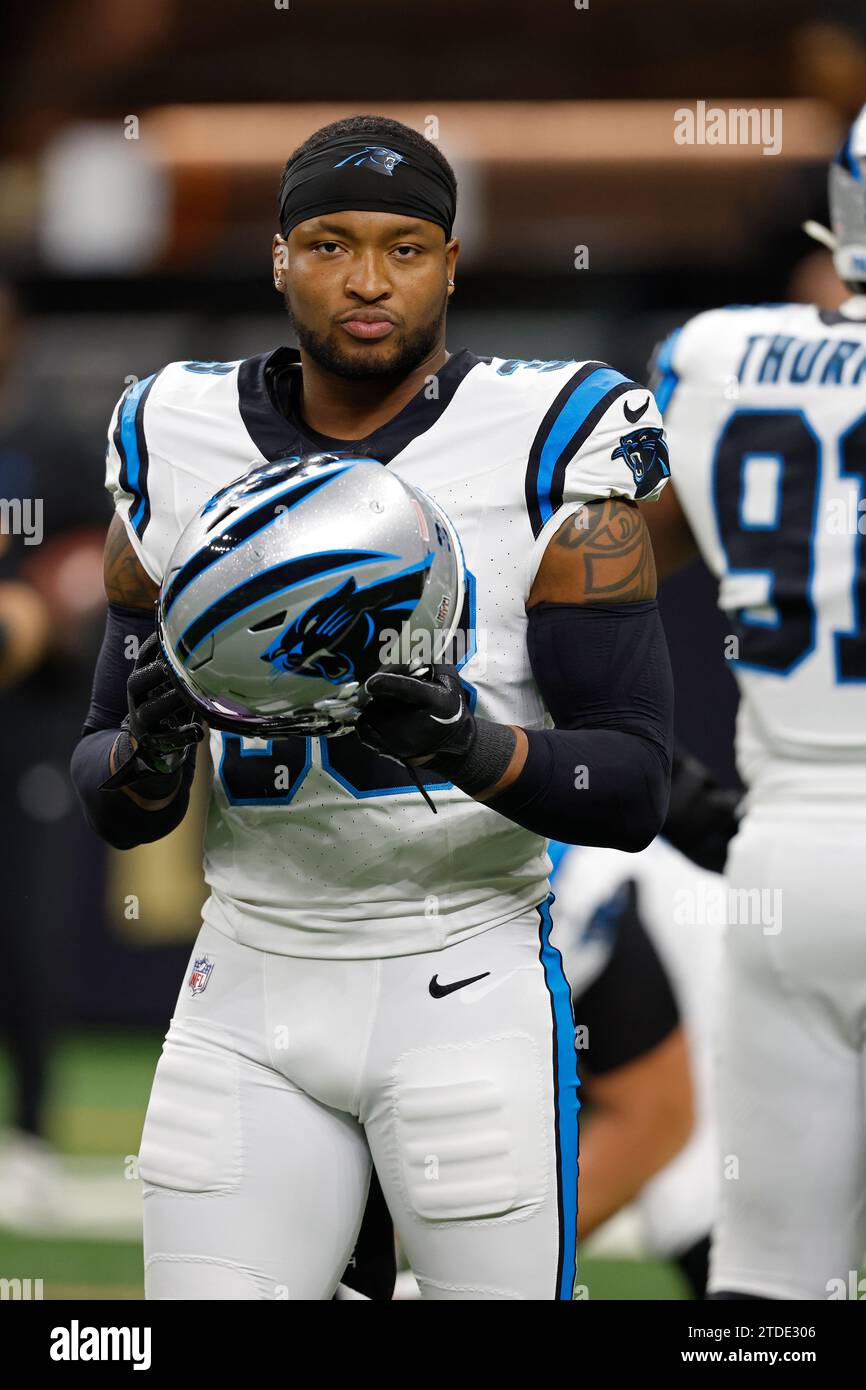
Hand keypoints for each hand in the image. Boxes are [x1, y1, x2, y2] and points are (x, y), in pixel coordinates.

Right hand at [102, 631, 204, 792]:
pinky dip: (183, 735)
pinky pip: (166, 739)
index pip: (141, 660)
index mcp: (141, 683)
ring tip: (187, 694)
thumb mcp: (172, 686)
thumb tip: (207, 636)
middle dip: (153, 672)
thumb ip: (182, 667)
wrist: (154, 749)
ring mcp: (142, 723)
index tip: (167, 634)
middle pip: (136, 682)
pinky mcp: (154, 743)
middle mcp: (136, 701)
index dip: (151, 646)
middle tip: (170, 664)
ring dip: (169, 700)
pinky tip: (199, 731)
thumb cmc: (170, 708)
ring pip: (150, 709)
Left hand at [356, 663, 475, 764]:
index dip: (387, 684)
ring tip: (388, 703)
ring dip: (374, 703)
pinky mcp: (388, 748)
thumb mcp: (450, 682)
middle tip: (390, 688)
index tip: (372, 681)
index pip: (406, 689)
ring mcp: (399, 738)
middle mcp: (414, 722)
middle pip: (383, 698)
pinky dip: (366, 718)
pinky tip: (377, 714)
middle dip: (381, 689)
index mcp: (433, 700)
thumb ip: (434, 662)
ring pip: (371, 711)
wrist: (451, 744)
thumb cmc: (449, 708)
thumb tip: (416, 647)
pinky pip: (363, 728)